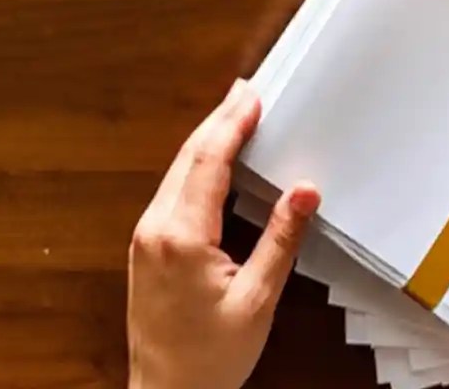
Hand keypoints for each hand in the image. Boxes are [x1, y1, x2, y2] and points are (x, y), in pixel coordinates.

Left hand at [127, 79, 320, 388]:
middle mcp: (154, 229)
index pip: (208, 164)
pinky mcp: (144, 249)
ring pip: (175, 173)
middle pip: (187, 159)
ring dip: (204, 142)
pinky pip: (170, 193)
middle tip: (244, 91)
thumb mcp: (257, 300)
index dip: (232, 126)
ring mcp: (144, 238)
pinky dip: (194, 169)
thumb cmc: (210, 358)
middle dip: (217, 122)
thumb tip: (303, 190)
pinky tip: (211, 163)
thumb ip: (279, 240)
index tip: (252, 97)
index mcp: (180, 237)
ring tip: (232, 115)